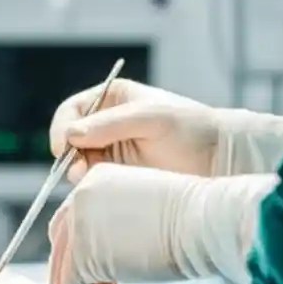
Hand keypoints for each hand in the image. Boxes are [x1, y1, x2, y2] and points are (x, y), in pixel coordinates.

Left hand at [47, 163, 275, 283]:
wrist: (206, 221)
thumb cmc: (192, 221)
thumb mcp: (144, 216)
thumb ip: (115, 229)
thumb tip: (97, 266)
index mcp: (97, 180)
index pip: (72, 219)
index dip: (77, 249)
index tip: (94, 273)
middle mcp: (80, 196)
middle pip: (60, 243)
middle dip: (67, 275)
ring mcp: (78, 225)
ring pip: (62, 268)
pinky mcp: (83, 254)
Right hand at [49, 80, 282, 182]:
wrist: (219, 159)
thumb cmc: (190, 129)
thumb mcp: (151, 118)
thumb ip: (111, 124)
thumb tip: (72, 135)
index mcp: (113, 99)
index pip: (72, 110)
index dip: (63, 127)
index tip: (65, 146)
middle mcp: (107, 123)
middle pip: (70, 137)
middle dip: (68, 153)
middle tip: (78, 167)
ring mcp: (112, 150)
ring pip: (78, 161)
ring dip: (78, 169)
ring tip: (90, 176)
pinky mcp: (119, 174)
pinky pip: (93, 179)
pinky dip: (91, 183)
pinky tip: (101, 185)